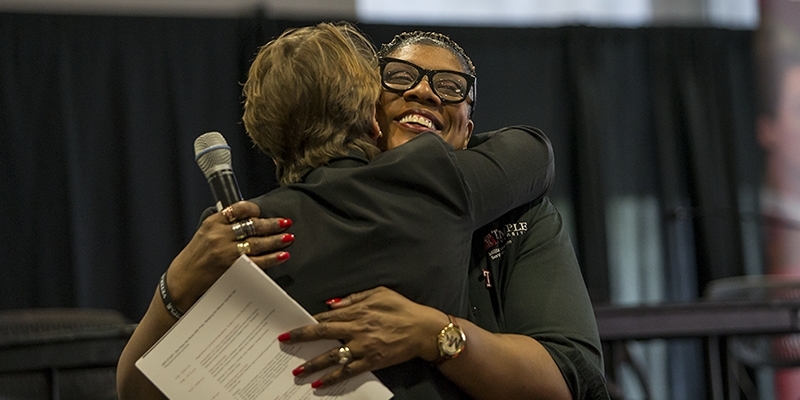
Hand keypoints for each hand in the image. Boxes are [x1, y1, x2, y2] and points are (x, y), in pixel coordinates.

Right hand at [166, 200, 293, 310]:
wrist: (183, 280)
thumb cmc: (195, 257)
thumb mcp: (205, 234)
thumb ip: (224, 226)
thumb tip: (250, 219)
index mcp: (212, 222)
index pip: (238, 209)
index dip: (254, 209)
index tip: (262, 212)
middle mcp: (219, 235)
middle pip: (252, 226)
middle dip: (272, 224)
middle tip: (286, 222)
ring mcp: (226, 252)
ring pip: (257, 243)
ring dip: (276, 240)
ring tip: (288, 238)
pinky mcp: (232, 267)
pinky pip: (257, 261)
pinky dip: (272, 258)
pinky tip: (282, 255)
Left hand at [278, 286, 448, 387]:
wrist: (424, 330)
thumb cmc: (403, 308)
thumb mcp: (379, 293)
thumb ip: (354, 298)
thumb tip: (331, 304)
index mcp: (357, 311)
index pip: (327, 316)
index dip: (309, 320)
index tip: (293, 323)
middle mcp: (356, 329)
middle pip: (322, 333)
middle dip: (300, 337)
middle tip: (283, 341)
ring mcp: (363, 347)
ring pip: (331, 356)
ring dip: (312, 364)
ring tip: (296, 372)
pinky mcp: (371, 361)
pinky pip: (347, 372)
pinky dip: (332, 379)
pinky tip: (318, 384)